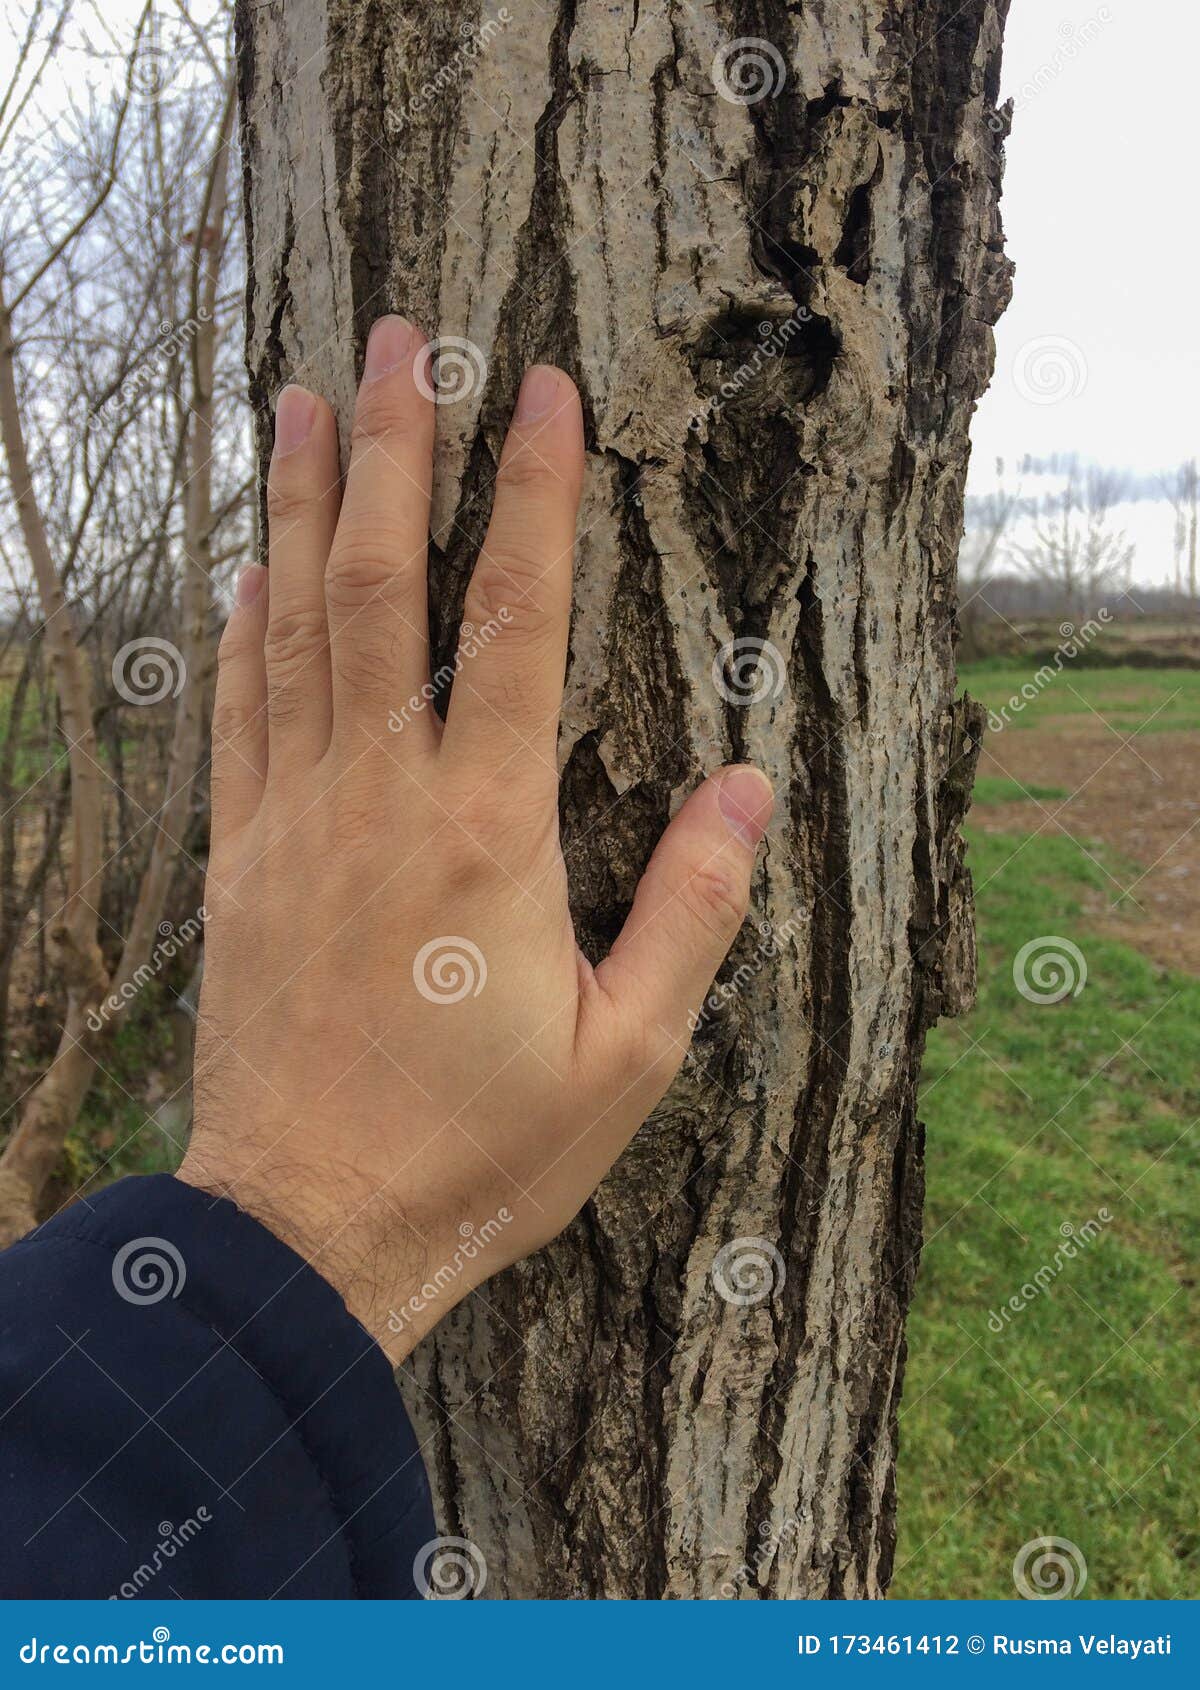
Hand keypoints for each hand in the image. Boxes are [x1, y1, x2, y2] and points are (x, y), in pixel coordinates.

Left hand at [178, 316, 773, 1361]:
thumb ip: (691, 911)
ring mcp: (294, 822)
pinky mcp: (239, 861)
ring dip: (295, 502)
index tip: (542, 390)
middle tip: (396, 337)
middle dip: (390, 448)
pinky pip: (236, 712)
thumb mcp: (626, 1054)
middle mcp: (381, 799)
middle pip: (379, 583)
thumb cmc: (478, 1150)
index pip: (516, 621)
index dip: (533, 495)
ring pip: (290, 625)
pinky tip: (243, 563)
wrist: (308, 1230)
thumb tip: (748, 788)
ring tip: (297, 397)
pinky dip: (241, 625)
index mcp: (489, 833)